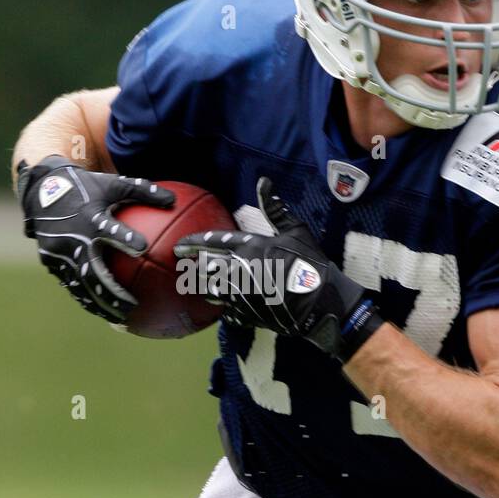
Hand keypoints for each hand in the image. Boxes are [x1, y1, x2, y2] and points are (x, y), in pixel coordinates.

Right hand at [17, 155, 174, 322]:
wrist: (42, 189)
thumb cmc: (86, 188)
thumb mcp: (113, 184)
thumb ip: (142, 191)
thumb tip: (174, 201)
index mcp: (90, 217)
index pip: (109, 228)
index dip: (124, 237)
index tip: (142, 247)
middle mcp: (73, 238)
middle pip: (92, 272)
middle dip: (112, 293)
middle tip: (133, 307)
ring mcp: (59, 253)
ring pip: (80, 285)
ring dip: (100, 303)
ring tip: (120, 317)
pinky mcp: (51, 262)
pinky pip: (71, 284)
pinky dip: (86, 298)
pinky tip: (102, 310)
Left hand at [173, 176, 383, 362]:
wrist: (320, 301)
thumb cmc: (309, 263)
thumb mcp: (296, 231)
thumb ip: (274, 209)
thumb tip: (264, 183)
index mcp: (250, 246)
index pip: (212, 242)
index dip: (193, 243)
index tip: (179, 246)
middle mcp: (240, 269)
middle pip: (206, 267)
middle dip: (195, 267)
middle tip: (186, 266)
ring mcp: (241, 294)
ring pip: (211, 290)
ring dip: (206, 287)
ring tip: (202, 286)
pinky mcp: (246, 314)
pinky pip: (226, 312)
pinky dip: (225, 308)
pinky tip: (226, 307)